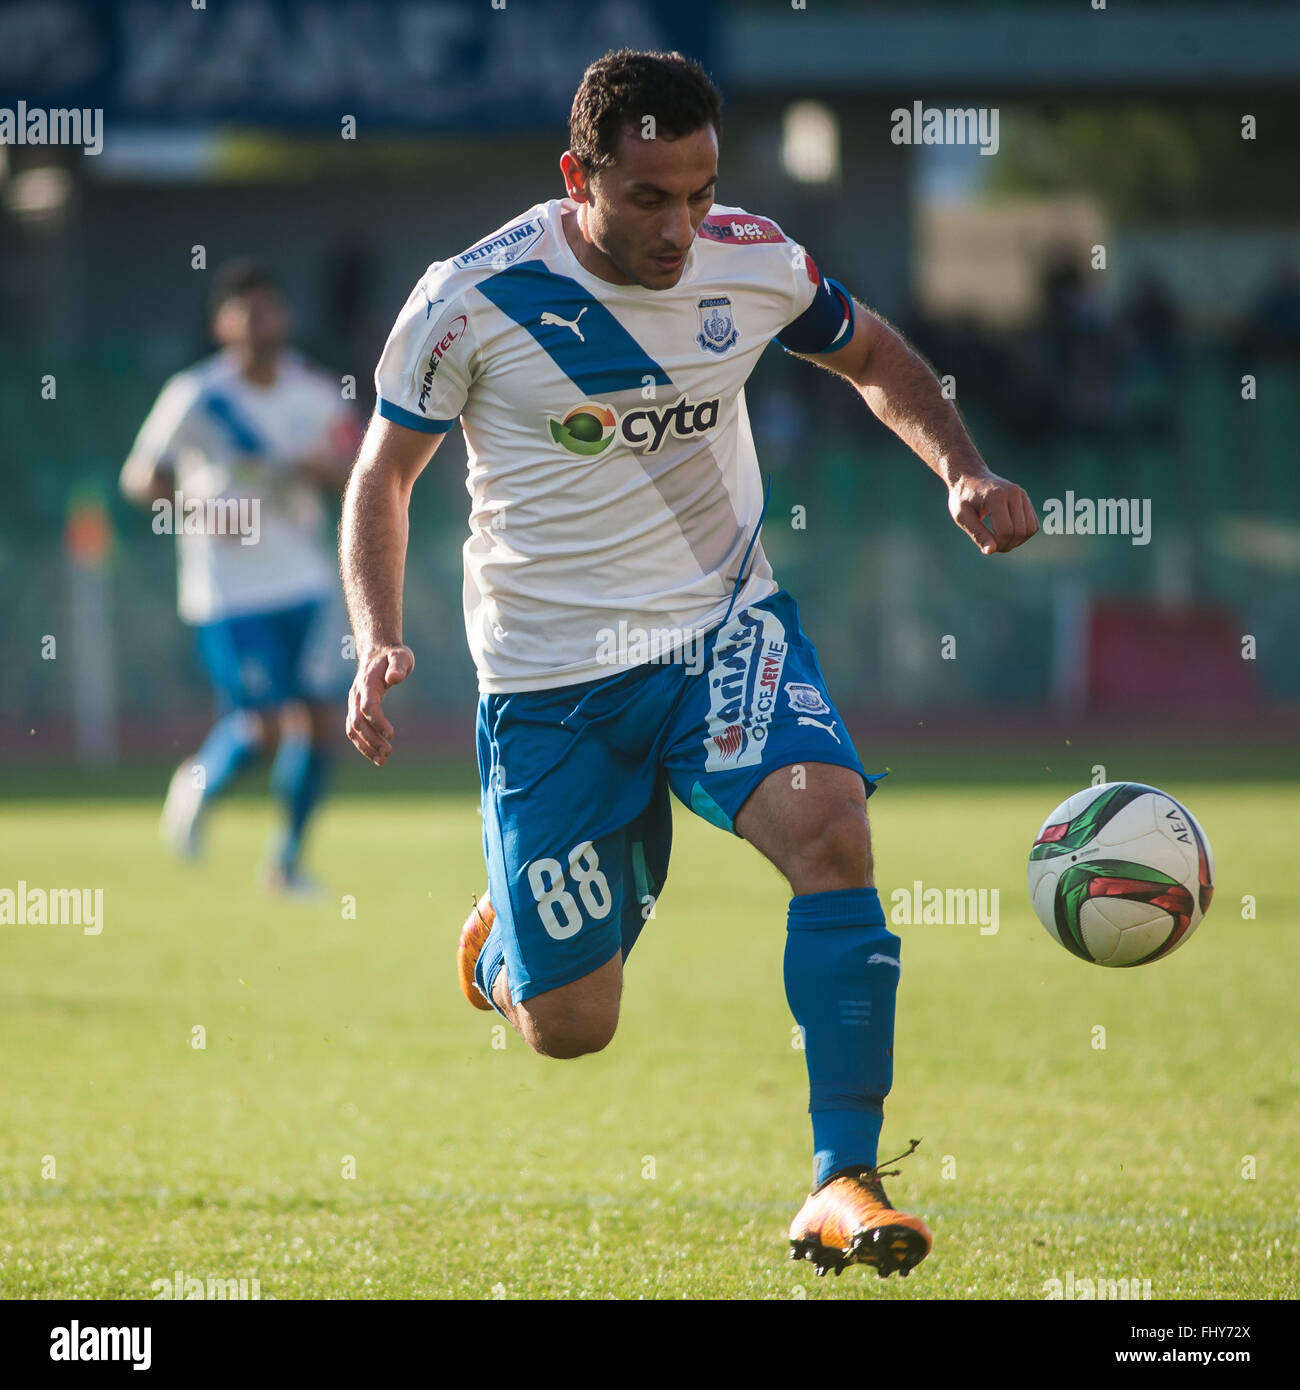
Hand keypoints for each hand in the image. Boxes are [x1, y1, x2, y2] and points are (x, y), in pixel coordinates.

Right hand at [346, 644, 414, 764]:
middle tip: (388, 753)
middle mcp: (356, 694)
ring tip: (382, 760)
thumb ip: (398, 666)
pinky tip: (376, 755)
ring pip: (352, 729)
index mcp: (367, 682)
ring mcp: (353, 702)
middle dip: (371, 739)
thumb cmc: (393, 656)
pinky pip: (353, 730)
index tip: (392, 734)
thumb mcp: (401, 656)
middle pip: (357, 721)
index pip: (368, 706)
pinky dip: (362, 744)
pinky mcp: (355, 709)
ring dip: (365, 746)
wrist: (377, 653)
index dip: (378, 722)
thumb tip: (394, 678)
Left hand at [947, 469, 1038, 554]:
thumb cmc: (962, 497)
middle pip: (1020, 531)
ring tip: (999, 541)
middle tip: (991, 546)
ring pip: (1030, 529)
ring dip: (1017, 542)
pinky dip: (1022, 534)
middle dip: (1007, 545)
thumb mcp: (962, 516)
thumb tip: (991, 551)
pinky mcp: (1025, 497)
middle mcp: (1013, 493)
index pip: (1006, 531)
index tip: (985, 547)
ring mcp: (1021, 494)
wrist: (969, 475)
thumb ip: (977, 533)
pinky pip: (1032, 523)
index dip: (998, 545)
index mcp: (996, 497)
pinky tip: (1007, 534)